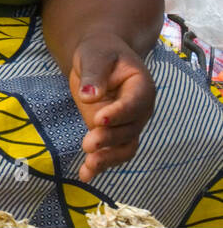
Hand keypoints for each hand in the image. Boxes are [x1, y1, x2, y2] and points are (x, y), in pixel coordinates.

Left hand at [68, 32, 154, 182]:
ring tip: (89, 166)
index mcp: (141, 86)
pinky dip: (101, 165)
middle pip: (129, 129)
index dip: (119, 113)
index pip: (135, 103)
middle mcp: (139, 109)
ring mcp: (127, 123)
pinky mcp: (112, 133)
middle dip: (109, 139)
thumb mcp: (95, 55)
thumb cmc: (99, 52)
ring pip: (125, 146)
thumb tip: (89, 96)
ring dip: (108, 158)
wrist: (99, 57)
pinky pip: (113, 152)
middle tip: (88, 144)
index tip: (99, 119)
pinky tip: (85, 175)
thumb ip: (94, 74)